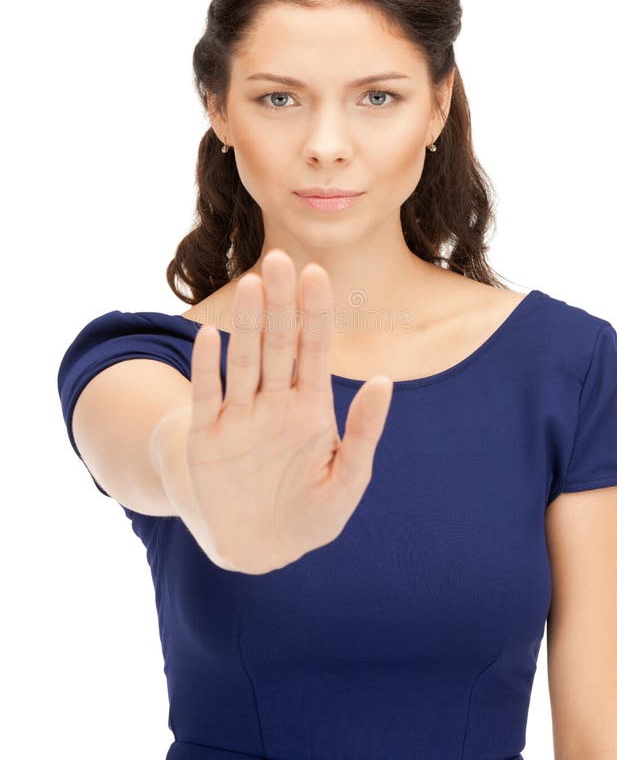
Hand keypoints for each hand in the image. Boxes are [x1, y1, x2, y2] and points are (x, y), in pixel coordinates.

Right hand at [185, 248, 393, 573]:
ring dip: (249, 324)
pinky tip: (208, 335)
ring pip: (245, 361)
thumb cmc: (310, 514)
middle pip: (279, 344)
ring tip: (254, 285)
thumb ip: (365, 434)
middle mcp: (274, 402)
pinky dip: (207, 368)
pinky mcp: (207, 438)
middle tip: (280, 259)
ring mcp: (240, 417)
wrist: (259, 549)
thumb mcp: (348, 480)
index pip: (314, 349)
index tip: (318, 274)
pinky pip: (207, 396)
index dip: (315, 313)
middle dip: (281, 303)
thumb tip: (385, 382)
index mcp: (311, 407)